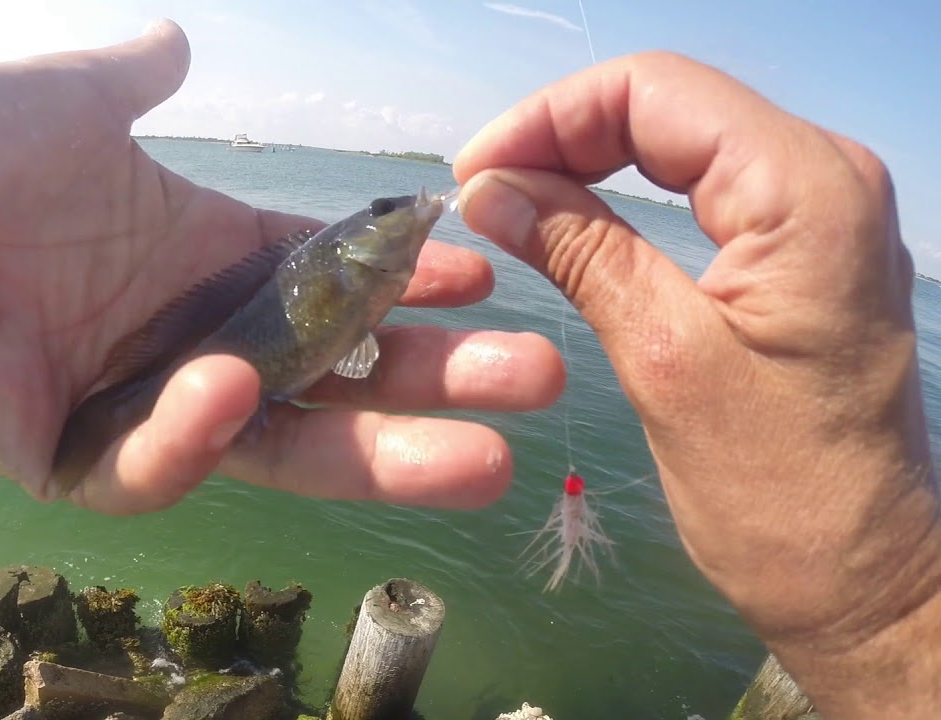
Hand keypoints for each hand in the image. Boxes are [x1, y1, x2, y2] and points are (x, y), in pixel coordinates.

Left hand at [0, 20, 563, 515]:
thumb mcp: (51, 95)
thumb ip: (126, 77)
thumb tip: (178, 38)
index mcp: (207, 254)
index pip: (334, 280)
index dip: (408, 282)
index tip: (482, 271)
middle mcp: (199, 334)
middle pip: (341, 373)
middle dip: (438, 379)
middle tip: (538, 379)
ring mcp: (146, 401)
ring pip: (284, 443)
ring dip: (380, 452)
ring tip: (478, 457)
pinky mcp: (80, 453)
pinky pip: (153, 462)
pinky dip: (191, 435)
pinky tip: (228, 389)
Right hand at [453, 51, 938, 717]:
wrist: (865, 575)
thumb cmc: (777, 491)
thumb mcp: (665, 361)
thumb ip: (581, 253)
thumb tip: (491, 187)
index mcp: (804, 191)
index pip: (655, 93)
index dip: (549, 117)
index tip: (474, 173)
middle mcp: (823, 175)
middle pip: (666, 105)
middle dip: (562, 135)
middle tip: (481, 192)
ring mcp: (817, 209)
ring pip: (677, 140)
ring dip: (586, 162)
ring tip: (508, 206)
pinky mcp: (800, 247)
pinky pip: (698, 185)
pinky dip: (624, 195)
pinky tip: (568, 222)